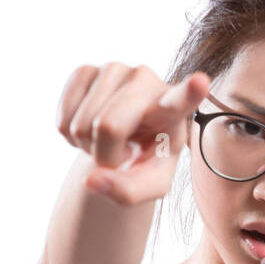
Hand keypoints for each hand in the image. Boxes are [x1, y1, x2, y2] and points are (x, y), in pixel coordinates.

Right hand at [54, 63, 210, 204]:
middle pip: (108, 126)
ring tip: (109, 139)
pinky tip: (90, 127)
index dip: (189, 92)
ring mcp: (114, 69)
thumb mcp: (150, 186)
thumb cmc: (147, 161)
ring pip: (81, 124)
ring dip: (88, 145)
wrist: (126, 140)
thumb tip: (92, 180)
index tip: (201, 83)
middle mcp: (146, 80)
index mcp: (173, 110)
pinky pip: (63, 118)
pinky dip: (70, 135)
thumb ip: (127, 193)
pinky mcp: (85, 70)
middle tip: (121, 155)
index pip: (182, 100)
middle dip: (105, 155)